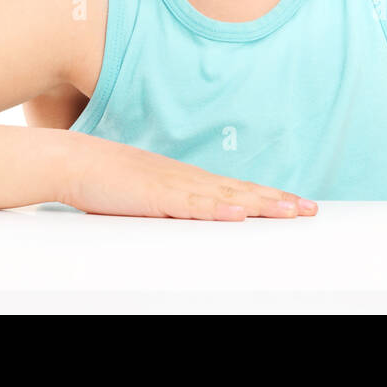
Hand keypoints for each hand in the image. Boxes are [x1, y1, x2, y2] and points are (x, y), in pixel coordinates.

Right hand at [59, 131, 317, 220]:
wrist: (76, 162)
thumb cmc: (108, 182)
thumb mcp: (148, 199)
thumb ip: (171, 209)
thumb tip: (190, 224)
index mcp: (189, 182)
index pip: (238, 191)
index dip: (269, 198)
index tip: (296, 204)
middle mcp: (189, 181)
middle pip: (243, 192)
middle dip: (279, 202)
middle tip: (310, 210)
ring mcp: (175, 187)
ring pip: (227, 198)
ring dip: (261, 204)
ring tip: (290, 211)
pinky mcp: (157, 197)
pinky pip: (193, 205)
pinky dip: (218, 209)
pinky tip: (239, 213)